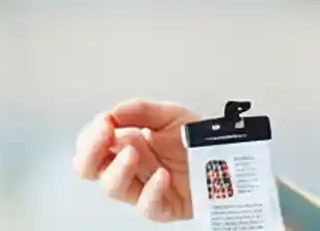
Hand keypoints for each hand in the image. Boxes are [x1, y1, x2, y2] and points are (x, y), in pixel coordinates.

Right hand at [72, 98, 200, 221]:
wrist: (230, 155)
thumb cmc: (198, 138)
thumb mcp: (170, 114)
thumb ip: (141, 110)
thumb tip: (114, 112)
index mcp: (126, 143)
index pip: (92, 145)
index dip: (91, 135)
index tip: (105, 122)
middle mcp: (130, 167)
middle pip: (89, 169)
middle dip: (90, 153)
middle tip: (106, 135)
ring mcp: (144, 188)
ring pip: (112, 188)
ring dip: (118, 169)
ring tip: (133, 152)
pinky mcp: (163, 207)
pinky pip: (147, 206)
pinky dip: (151, 191)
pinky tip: (161, 175)